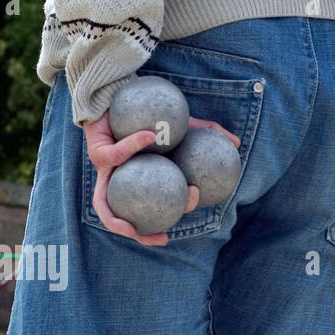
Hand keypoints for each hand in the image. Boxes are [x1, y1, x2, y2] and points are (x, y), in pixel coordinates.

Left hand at [83, 110, 241, 246]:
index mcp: (139, 184)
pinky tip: (151, 137)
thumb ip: (207, 133)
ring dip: (114, 221)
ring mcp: (105, 173)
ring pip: (103, 205)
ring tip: (130, 229)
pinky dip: (135, 144)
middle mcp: (118, 184)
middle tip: (162, 235)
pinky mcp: (98, 153)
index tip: (167, 237)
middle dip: (140, 235)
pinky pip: (118, 153)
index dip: (151, 234)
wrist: (118, 96)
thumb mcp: (182, 125)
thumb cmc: (150, 115)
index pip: (144, 215)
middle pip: (125, 220)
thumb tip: (236, 143)